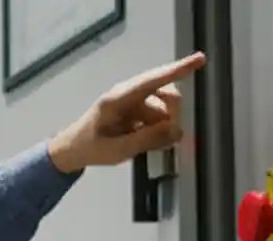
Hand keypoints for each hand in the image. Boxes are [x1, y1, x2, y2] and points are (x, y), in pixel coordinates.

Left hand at [48, 52, 206, 173]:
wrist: (72, 150)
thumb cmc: (90, 148)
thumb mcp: (118, 149)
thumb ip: (147, 140)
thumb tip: (177, 131)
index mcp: (118, 99)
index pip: (153, 81)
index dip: (177, 70)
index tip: (200, 59)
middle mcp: (128, 93)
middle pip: (167, 95)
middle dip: (173, 116)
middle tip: (167, 140)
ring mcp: (133, 100)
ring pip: (165, 108)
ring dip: (165, 126)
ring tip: (151, 145)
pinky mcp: (136, 108)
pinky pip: (159, 115)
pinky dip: (159, 129)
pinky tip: (146, 142)